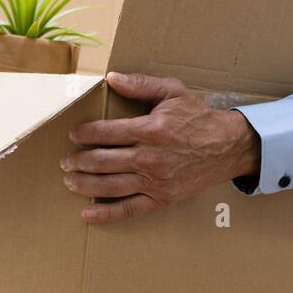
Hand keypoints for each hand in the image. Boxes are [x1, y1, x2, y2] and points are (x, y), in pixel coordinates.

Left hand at [61, 71, 260, 221]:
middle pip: (102, 161)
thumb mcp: (173, 92)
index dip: (84, 134)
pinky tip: (87, 214)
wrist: (227, 147)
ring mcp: (154, 181)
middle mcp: (149, 157)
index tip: (73, 135)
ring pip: (110, 186)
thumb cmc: (198, 117)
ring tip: (70, 181)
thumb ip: (141, 84)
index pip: (106, 132)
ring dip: (85, 185)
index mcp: (150, 129)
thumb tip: (111, 78)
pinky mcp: (161, 198)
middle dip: (79, 162)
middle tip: (65, 162)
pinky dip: (106, 213)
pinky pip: (129, 209)